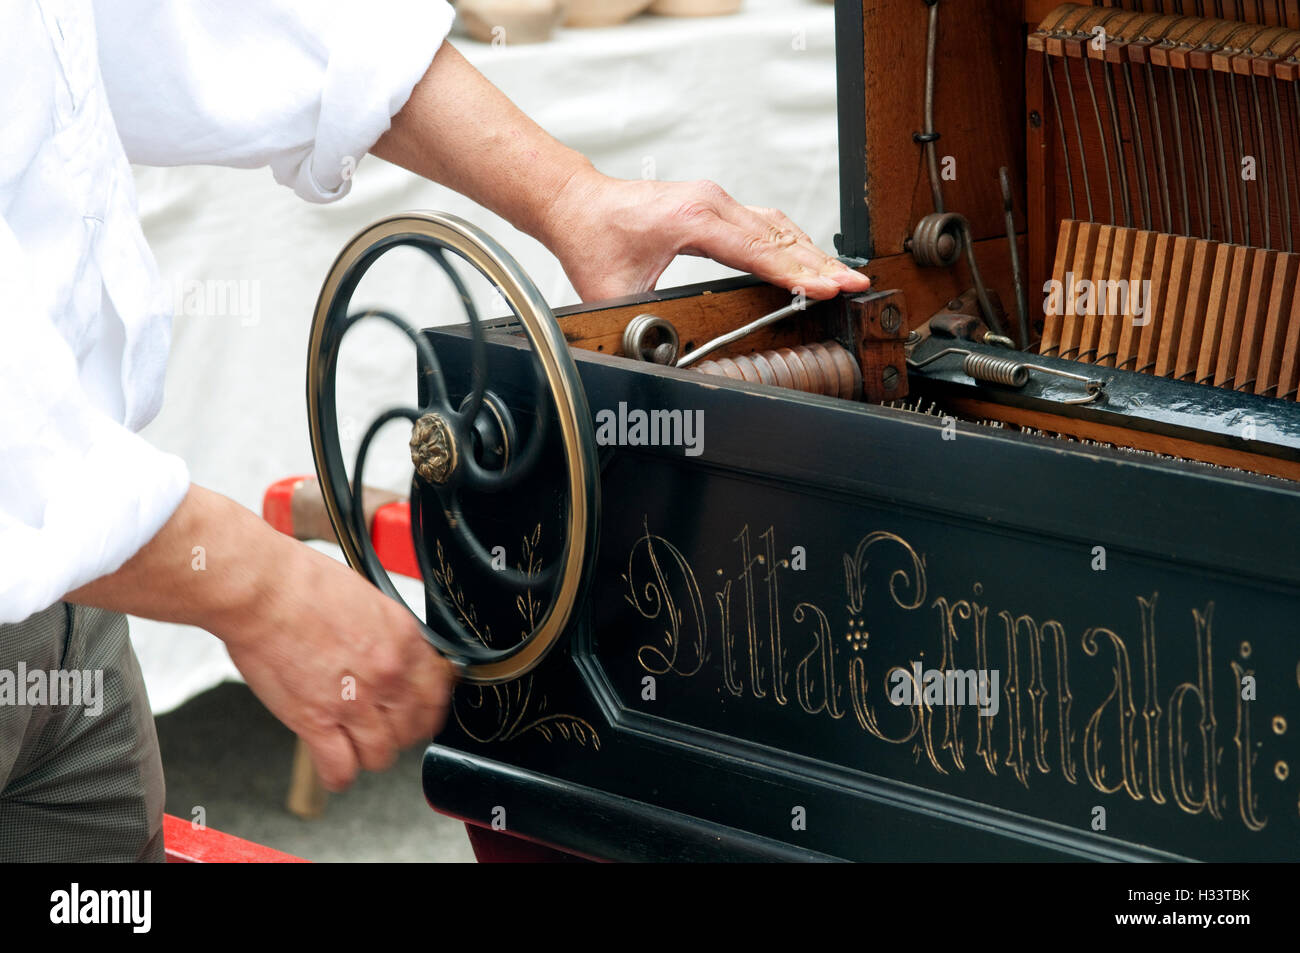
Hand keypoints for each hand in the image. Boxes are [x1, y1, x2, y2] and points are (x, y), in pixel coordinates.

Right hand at [68, 486, 454, 791]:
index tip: (421, 711)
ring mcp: (354, 701)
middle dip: (401, 733)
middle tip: (385, 728)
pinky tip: (333, 764)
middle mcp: (387, 673)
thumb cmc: (303, 584)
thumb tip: (400, 655)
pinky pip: (341, 769)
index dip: (430, 707)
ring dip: (370, 753)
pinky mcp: (315, 721)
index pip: (439, 691)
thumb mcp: (368, 599)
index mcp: (403, 639)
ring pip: (382, 755)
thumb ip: (390, 635)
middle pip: (415, 728)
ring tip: (356, 743)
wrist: (262, 591)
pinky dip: (338, 774)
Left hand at [543, 170, 872, 301]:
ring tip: (842, 278)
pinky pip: (765, 223)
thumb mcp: (611, 291)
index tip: (830, 288)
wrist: (577, 203)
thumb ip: (637, 324)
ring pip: (778, 226)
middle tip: (856, 286)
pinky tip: (807, 261)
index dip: (797, 274)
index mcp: (692, 220)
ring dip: (810, 253)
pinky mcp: (716, 205)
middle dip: (820, 264)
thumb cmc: (591, 237)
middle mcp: (710, 204)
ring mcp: (716, 201)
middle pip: (779, 236)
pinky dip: (790, 244)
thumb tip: (656, 355)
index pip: (758, 251)